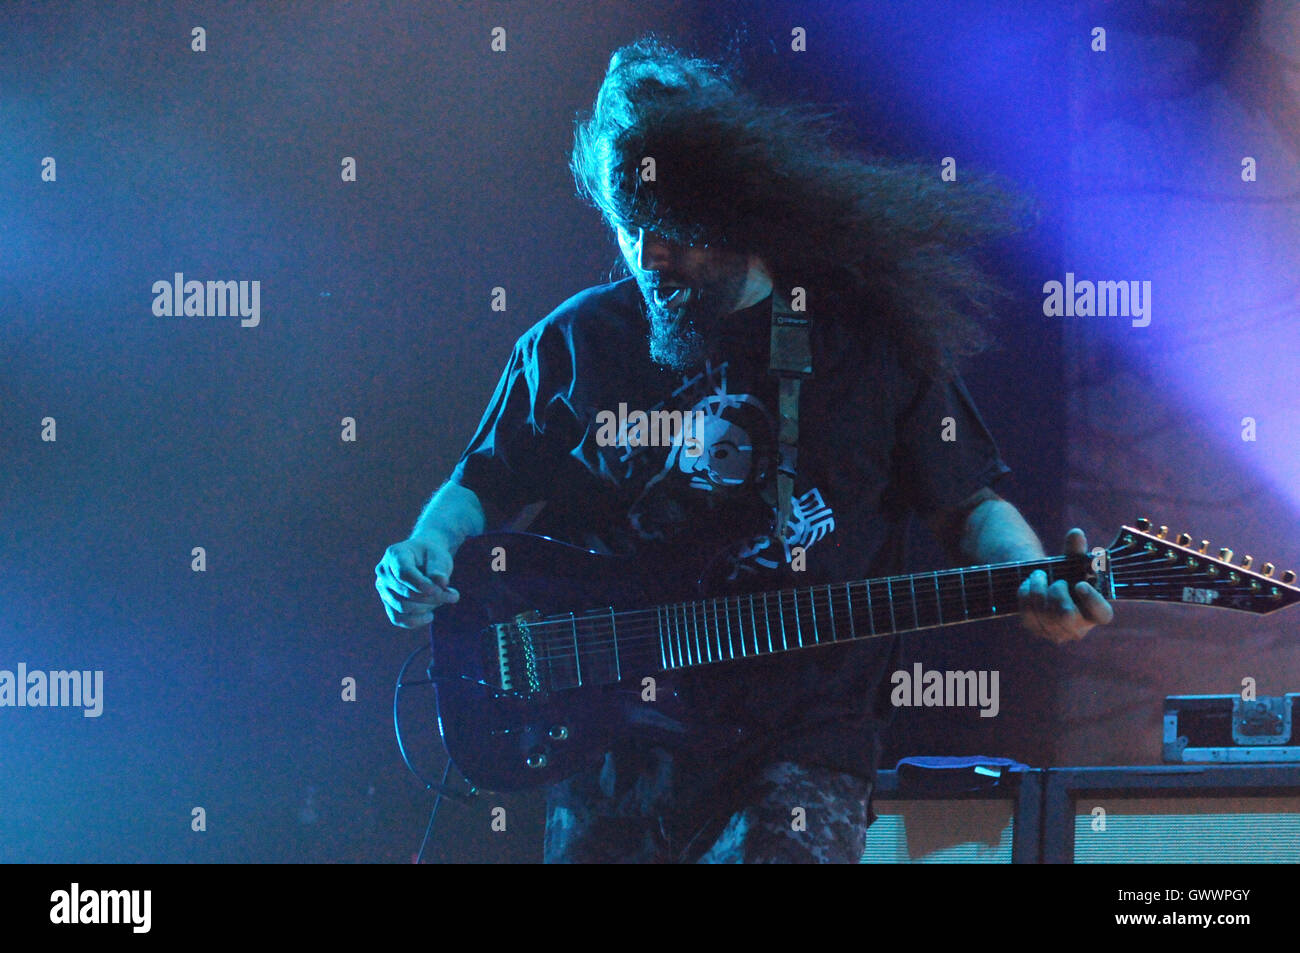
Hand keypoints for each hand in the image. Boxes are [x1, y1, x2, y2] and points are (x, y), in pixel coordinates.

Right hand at [374, 535, 459, 628]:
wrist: (424, 558)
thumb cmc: (431, 556)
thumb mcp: (438, 556)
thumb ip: (439, 569)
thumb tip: (442, 583)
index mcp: (395, 554)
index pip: (403, 574)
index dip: (421, 585)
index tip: (440, 590)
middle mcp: (384, 571)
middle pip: (404, 593)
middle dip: (431, 598)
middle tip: (453, 595)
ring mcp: (383, 588)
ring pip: (402, 607)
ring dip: (427, 608)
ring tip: (444, 599)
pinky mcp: (388, 603)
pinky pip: (397, 618)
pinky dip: (415, 621)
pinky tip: (430, 616)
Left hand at [1017, 528, 1112, 643]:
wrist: (1045, 584)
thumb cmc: (1067, 573)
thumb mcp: (1073, 561)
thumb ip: (1076, 550)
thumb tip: (1076, 533)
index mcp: (1097, 612)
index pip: (1102, 614)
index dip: (1092, 601)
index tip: (1080, 583)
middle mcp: (1079, 627)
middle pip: (1066, 615)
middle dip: (1056, 592)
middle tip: (1056, 580)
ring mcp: (1057, 632)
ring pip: (1044, 614)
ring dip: (1038, 588)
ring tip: (1038, 575)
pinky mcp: (1037, 629)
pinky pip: (1028, 613)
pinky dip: (1026, 594)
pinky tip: (1029, 584)